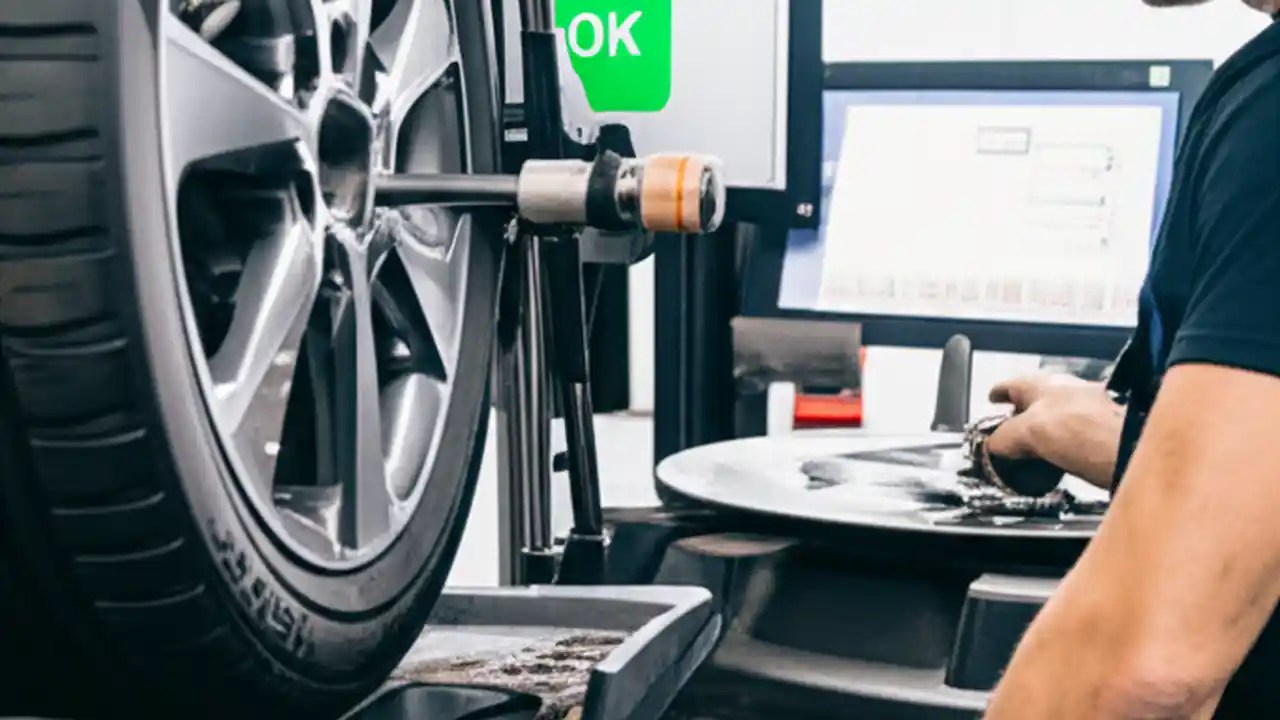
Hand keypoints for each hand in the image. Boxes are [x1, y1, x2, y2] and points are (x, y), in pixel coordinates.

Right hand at [985, 373, 1122, 488]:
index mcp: (1046, 387)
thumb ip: (1007, 437)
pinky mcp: (1113, 433)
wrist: (1143, 444)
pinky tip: (1071, 461)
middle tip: (1012, 430)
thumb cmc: (1094, 431)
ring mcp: (1095, 411)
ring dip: (1048, 430)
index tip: (992, 397)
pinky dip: (1070, 447)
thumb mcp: (1033, 432)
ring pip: (1062, 417)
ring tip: (1039, 451)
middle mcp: (1070, 393)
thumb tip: (993, 446)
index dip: (999, 393)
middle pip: (1039, 399)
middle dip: (1024, 412)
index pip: (1013, 385)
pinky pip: (1083, 437)